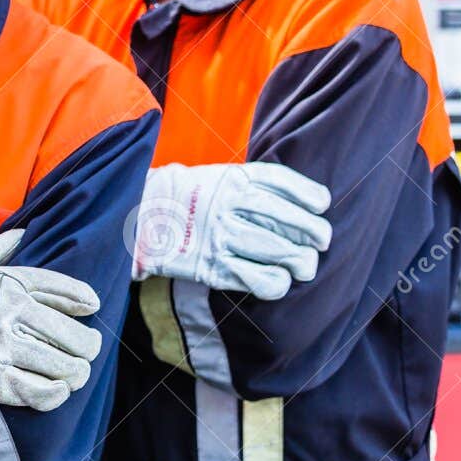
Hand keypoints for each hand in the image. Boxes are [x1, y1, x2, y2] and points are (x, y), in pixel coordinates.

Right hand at [0, 230, 101, 411]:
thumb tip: (21, 233)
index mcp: (10, 283)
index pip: (62, 290)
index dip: (82, 299)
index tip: (91, 305)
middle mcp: (11, 313)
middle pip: (71, 334)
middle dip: (87, 345)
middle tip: (88, 350)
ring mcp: (1, 347)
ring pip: (60, 366)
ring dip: (75, 373)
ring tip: (76, 374)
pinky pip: (36, 392)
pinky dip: (54, 395)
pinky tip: (57, 392)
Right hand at [133, 162, 331, 299]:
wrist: (139, 218)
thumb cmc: (187, 198)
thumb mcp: (218, 177)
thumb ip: (254, 185)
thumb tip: (303, 204)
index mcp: (232, 179)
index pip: (283, 183)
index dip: (310, 196)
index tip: (321, 206)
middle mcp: (229, 206)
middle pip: (292, 221)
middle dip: (316, 234)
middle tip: (320, 242)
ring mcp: (221, 237)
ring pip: (283, 253)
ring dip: (303, 262)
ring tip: (304, 265)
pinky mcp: (214, 267)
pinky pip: (261, 280)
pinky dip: (279, 283)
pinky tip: (278, 280)